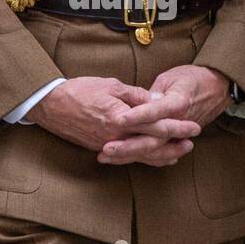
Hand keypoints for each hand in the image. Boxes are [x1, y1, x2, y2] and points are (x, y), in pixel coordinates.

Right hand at [30, 75, 201, 164]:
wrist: (51, 105)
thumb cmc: (80, 90)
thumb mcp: (112, 85)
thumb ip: (137, 96)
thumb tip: (158, 101)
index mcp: (121, 118)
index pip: (156, 125)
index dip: (177, 126)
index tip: (193, 125)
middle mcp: (116, 136)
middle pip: (152, 145)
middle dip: (174, 145)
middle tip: (192, 143)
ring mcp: (108, 145)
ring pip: (141, 156)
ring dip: (162, 156)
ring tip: (179, 154)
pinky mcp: (101, 148)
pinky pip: (128, 157)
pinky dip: (144, 159)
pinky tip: (155, 158)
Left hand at [96, 64, 229, 165]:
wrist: (217, 87)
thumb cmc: (192, 78)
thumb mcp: (170, 78)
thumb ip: (152, 93)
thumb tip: (136, 102)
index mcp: (177, 102)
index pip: (155, 111)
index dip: (137, 116)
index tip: (119, 119)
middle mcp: (178, 122)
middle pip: (152, 139)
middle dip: (128, 146)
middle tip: (106, 148)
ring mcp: (178, 135)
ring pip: (153, 151)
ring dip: (129, 156)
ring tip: (106, 157)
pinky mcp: (177, 140)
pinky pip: (159, 154)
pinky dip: (138, 159)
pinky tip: (122, 161)